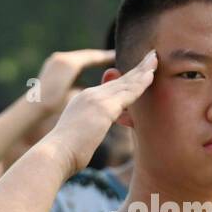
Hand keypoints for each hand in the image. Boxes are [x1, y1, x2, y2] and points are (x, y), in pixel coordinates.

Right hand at [42, 49, 156, 178]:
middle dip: (136, 68)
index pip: (108, 88)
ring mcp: (96, 100)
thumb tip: (87, 142)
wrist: (55, 155)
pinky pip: (129, 92)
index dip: (124, 79)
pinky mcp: (105, 108)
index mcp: (81, 102)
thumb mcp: (77, 138)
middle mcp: (89, 95)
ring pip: (126, 82)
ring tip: (155, 59)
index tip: (136, 72)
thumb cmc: (64, 154)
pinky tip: (152, 74)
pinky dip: (142, 83)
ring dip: (143, 70)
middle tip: (151, 57)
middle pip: (118, 80)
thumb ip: (87, 132)